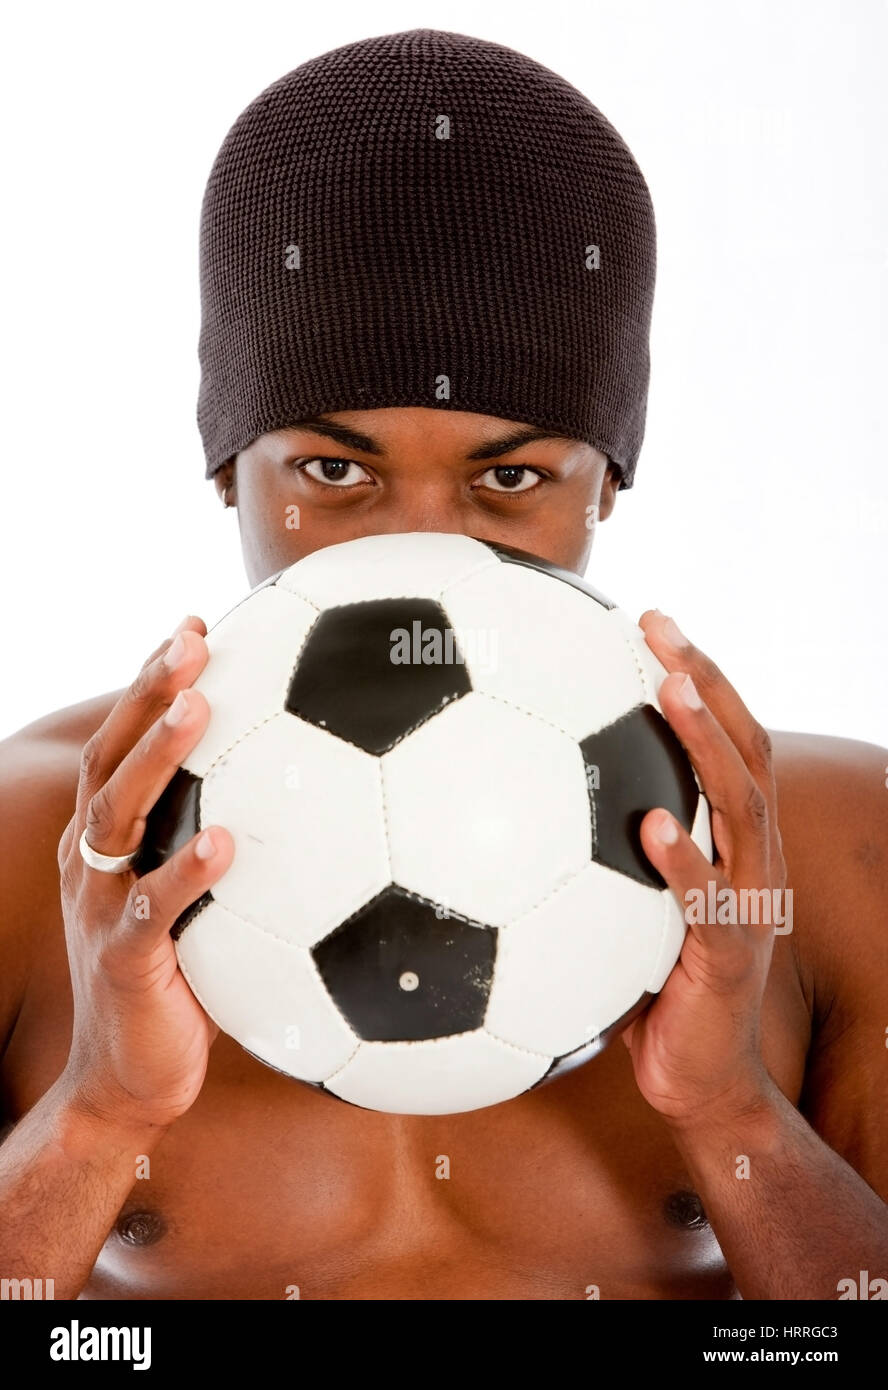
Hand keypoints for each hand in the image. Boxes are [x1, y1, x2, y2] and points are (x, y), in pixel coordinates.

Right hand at [56, 617, 234, 1130]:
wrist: (127, 1083)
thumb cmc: (178, 985)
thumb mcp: (195, 906)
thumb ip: (226, 848)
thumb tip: (316, 800)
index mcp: (111, 845)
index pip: (124, 744)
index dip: (151, 682)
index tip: (193, 625)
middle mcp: (95, 866)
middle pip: (112, 760)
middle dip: (148, 692)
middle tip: (192, 638)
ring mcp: (102, 911)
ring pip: (118, 818)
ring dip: (158, 759)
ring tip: (200, 707)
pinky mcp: (126, 963)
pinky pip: (153, 912)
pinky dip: (184, 873)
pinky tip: (225, 842)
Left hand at [619, 610, 784, 1129]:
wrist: (697, 1081)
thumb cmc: (654, 987)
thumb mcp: (628, 908)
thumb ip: (603, 852)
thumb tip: (516, 799)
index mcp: (732, 841)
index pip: (729, 739)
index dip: (700, 676)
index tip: (650, 620)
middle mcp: (753, 859)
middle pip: (745, 748)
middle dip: (706, 679)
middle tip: (659, 625)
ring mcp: (750, 904)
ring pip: (742, 806)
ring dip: (705, 744)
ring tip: (669, 690)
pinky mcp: (730, 956)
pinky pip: (709, 902)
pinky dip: (683, 862)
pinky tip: (649, 826)